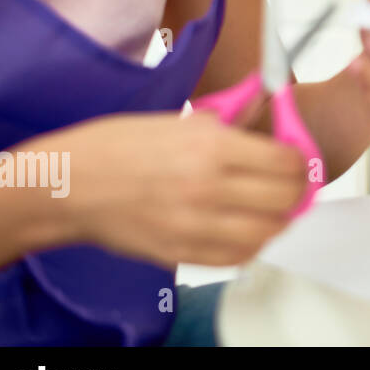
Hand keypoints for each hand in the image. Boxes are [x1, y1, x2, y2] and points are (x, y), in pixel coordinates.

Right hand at [43, 110, 307, 267]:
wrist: (69, 185)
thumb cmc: (119, 146)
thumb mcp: (181, 120)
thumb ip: (230, 123)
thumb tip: (269, 112)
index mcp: (212, 146)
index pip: (285, 161)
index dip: (299, 161)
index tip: (297, 160)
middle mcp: (208, 187)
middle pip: (284, 198)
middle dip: (295, 191)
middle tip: (291, 185)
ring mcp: (195, 224)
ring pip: (267, 233)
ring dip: (278, 221)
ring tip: (272, 209)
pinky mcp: (181, 252)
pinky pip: (237, 257)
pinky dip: (252, 245)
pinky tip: (247, 230)